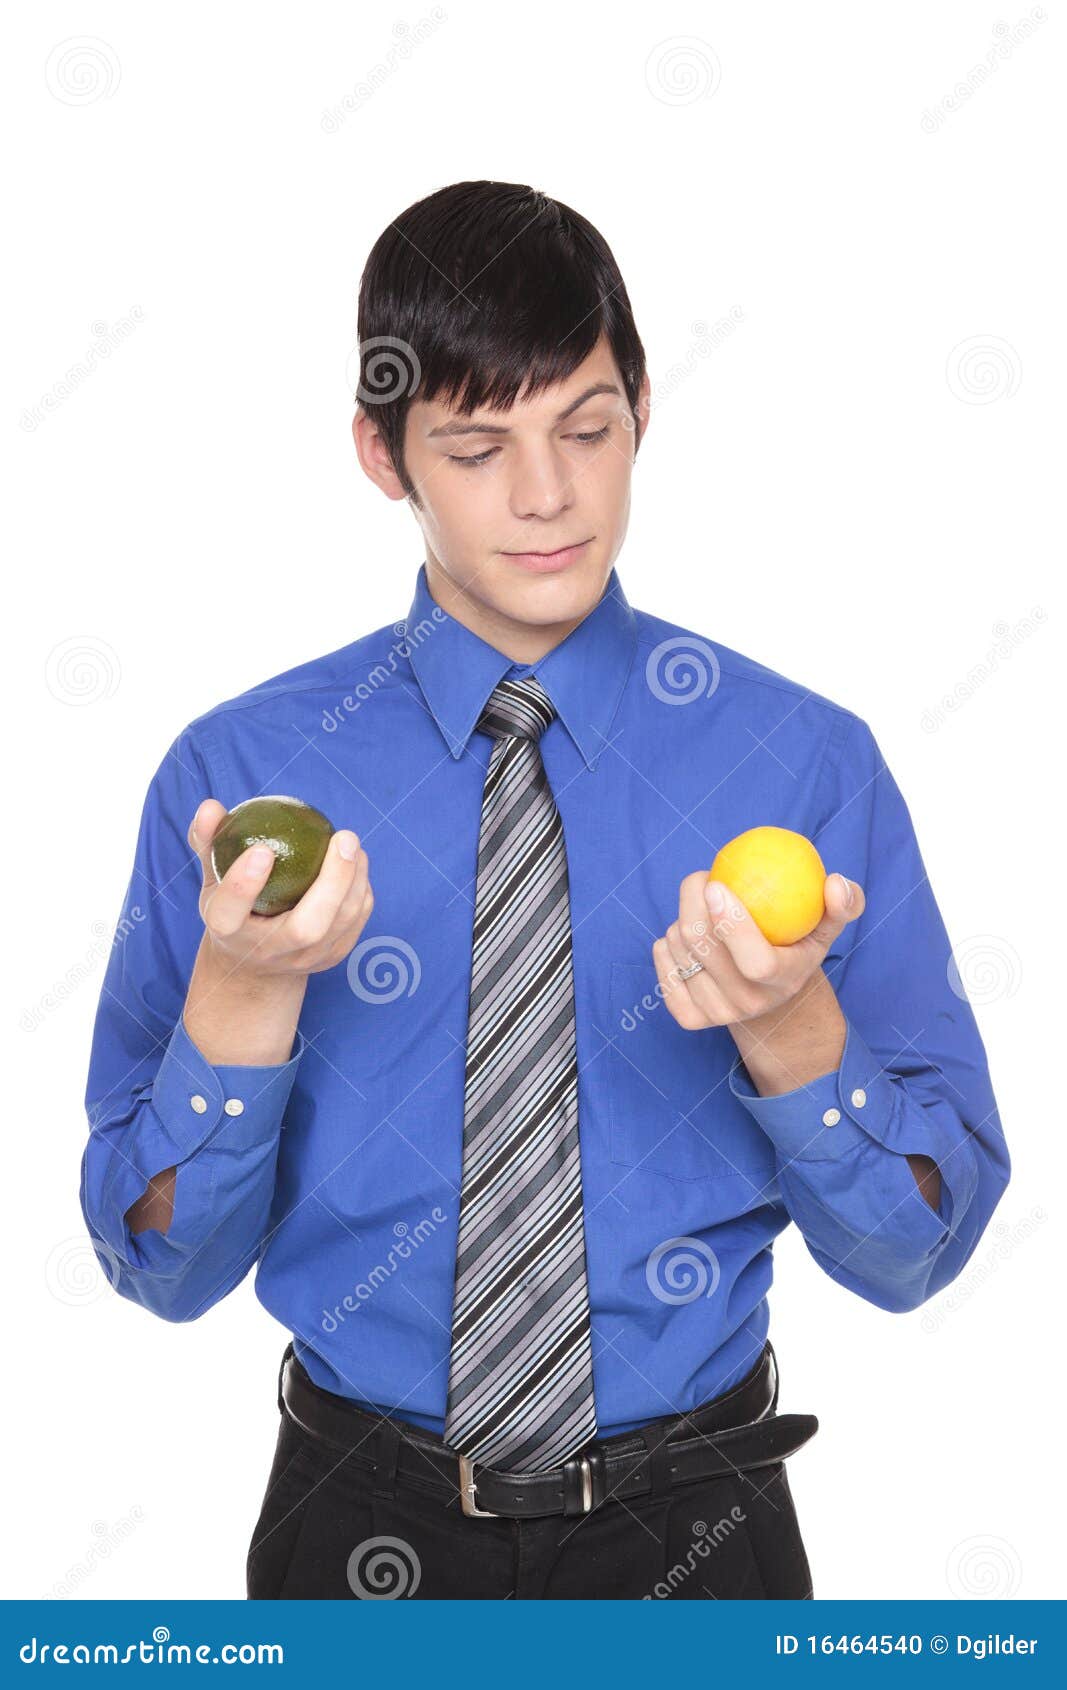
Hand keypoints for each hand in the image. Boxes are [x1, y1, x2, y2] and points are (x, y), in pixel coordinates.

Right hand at [188, 798, 373, 979]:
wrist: (253, 966)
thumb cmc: (232, 910)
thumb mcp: (212, 880)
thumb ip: (209, 843)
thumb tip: (210, 806)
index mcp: (229, 932)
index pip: (229, 912)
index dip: (243, 884)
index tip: (262, 849)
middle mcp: (268, 952)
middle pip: (305, 928)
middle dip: (332, 881)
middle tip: (342, 837)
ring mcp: (303, 960)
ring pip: (339, 924)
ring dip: (354, 880)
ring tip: (351, 843)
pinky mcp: (331, 958)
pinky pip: (354, 923)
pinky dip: (360, 891)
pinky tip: (356, 862)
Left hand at [652, 869, 864, 1029]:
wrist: (770, 995)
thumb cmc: (797, 947)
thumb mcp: (826, 927)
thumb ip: (842, 904)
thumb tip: (835, 882)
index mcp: (783, 981)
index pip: (755, 961)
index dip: (731, 924)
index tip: (717, 885)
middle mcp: (748, 1004)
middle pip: (704, 947)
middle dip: (692, 900)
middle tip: (702, 878)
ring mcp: (717, 1014)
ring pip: (680, 950)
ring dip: (682, 918)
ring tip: (701, 911)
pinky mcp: (690, 1019)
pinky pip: (664, 970)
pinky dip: (666, 945)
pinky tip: (681, 935)